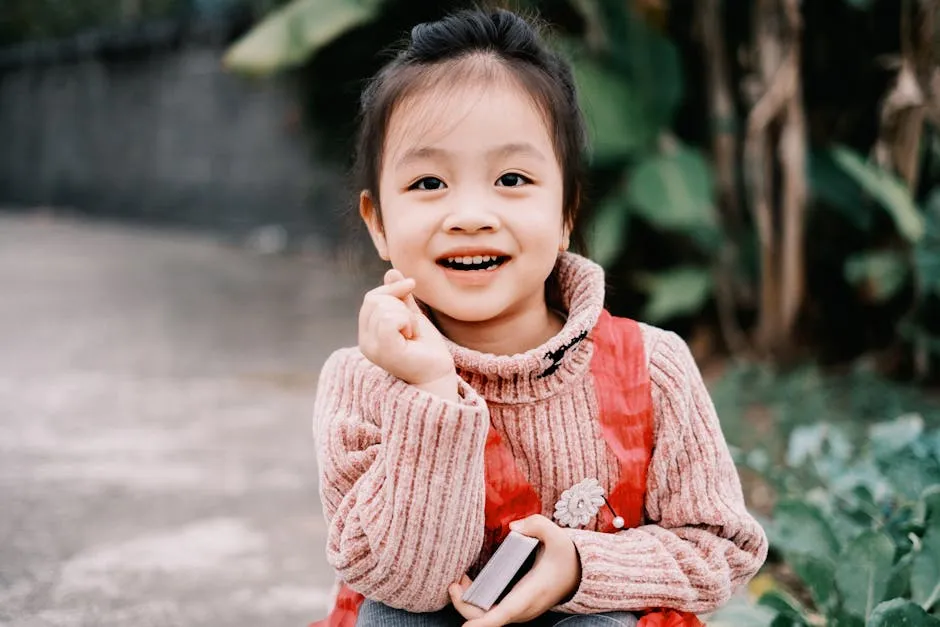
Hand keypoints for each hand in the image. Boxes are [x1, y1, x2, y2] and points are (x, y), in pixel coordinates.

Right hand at [358, 269, 455, 391]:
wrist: (438, 373)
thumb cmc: (426, 349)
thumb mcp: (411, 316)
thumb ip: (400, 297)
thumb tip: (391, 272)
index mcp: (368, 333)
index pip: (371, 298)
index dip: (393, 289)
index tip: (411, 287)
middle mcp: (365, 342)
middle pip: (376, 300)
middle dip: (401, 306)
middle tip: (412, 328)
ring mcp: (372, 348)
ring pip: (383, 308)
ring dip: (407, 316)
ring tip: (413, 335)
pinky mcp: (384, 352)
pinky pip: (389, 320)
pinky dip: (407, 322)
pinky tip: (412, 337)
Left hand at [448, 515, 581, 626]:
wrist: (578, 572)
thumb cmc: (565, 556)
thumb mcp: (557, 535)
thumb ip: (537, 525)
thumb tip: (513, 527)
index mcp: (531, 593)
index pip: (506, 613)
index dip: (485, 622)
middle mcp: (523, 608)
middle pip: (489, 620)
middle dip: (465, 606)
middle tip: (454, 584)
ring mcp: (519, 611)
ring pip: (488, 618)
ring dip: (469, 603)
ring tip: (459, 580)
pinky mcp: (514, 608)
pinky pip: (491, 612)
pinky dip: (476, 601)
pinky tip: (468, 582)